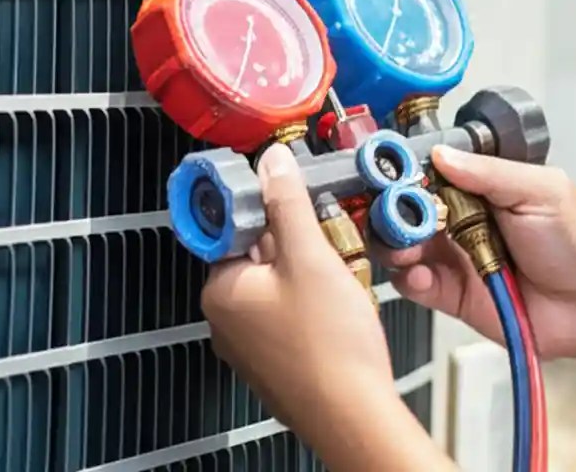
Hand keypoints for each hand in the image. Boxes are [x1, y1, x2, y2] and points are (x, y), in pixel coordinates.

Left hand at [201, 144, 435, 467]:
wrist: (354, 413)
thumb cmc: (330, 343)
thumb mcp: (311, 256)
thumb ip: (288, 204)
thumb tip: (270, 161)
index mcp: (220, 290)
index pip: (233, 228)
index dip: (269, 210)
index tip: (296, 202)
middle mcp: (224, 320)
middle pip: (257, 256)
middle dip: (296, 244)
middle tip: (329, 245)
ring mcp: (248, 347)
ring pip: (276, 287)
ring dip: (308, 274)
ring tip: (338, 278)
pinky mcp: (274, 363)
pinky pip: (287, 317)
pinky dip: (312, 306)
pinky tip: (338, 310)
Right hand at [377, 145, 575, 360]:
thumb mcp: (540, 192)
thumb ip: (490, 173)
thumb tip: (441, 154)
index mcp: (483, 188)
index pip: (432, 173)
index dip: (408, 174)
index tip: (390, 175)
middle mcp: (463, 220)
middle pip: (407, 210)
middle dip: (393, 211)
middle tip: (394, 216)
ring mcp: (456, 258)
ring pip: (403, 246)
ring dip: (395, 244)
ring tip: (405, 248)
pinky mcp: (453, 294)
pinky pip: (415, 285)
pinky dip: (409, 279)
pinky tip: (422, 275)